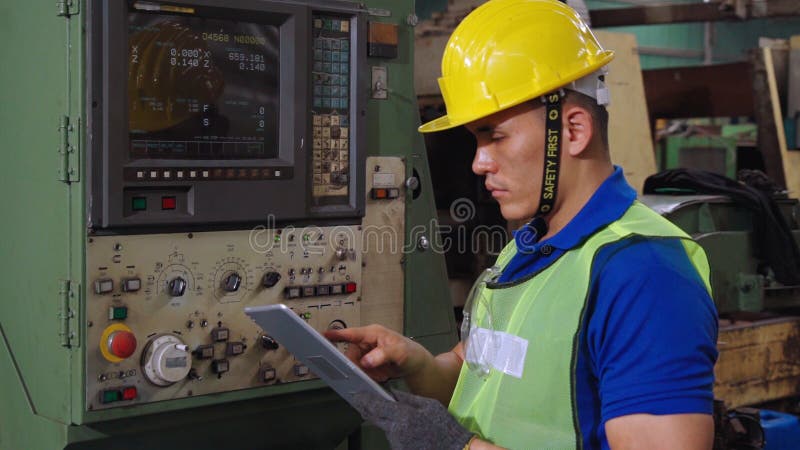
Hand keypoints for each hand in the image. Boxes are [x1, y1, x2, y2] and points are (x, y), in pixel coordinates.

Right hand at [324, 325, 430, 381]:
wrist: (417, 366)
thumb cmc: (412, 354)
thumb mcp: (401, 353)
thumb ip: (383, 355)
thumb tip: (366, 361)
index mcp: (373, 333)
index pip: (351, 333)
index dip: (336, 335)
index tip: (323, 336)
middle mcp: (368, 341)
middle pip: (351, 354)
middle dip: (359, 366)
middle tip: (372, 373)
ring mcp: (368, 352)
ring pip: (355, 365)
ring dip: (366, 373)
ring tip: (381, 374)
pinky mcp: (369, 362)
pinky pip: (361, 371)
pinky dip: (369, 376)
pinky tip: (380, 376)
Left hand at [352, 389, 473, 449]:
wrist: (453, 449)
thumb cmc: (444, 428)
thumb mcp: (429, 405)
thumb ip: (408, 398)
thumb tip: (393, 393)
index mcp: (403, 416)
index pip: (376, 406)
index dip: (364, 400)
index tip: (356, 394)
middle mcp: (396, 430)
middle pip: (373, 418)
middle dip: (365, 408)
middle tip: (359, 400)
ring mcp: (397, 442)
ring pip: (382, 426)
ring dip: (380, 418)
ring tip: (381, 409)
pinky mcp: (399, 449)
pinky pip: (391, 435)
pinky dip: (391, 428)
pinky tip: (398, 424)